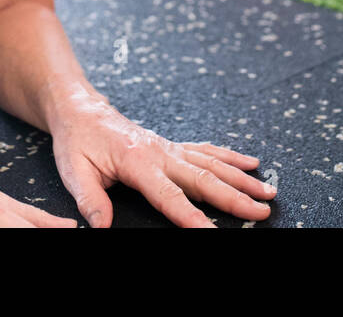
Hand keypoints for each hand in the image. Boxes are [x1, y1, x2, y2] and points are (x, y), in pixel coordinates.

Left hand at [48, 84, 275, 226]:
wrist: (81, 110)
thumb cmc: (77, 140)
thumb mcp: (74, 171)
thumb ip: (91, 199)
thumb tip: (101, 227)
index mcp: (137, 162)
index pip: (169, 196)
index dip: (191, 216)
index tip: (211, 232)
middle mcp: (160, 153)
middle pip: (203, 179)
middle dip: (234, 197)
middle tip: (261, 212)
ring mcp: (169, 148)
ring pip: (212, 164)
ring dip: (242, 179)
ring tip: (269, 192)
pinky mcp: (171, 146)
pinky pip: (206, 151)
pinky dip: (231, 157)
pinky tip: (251, 164)